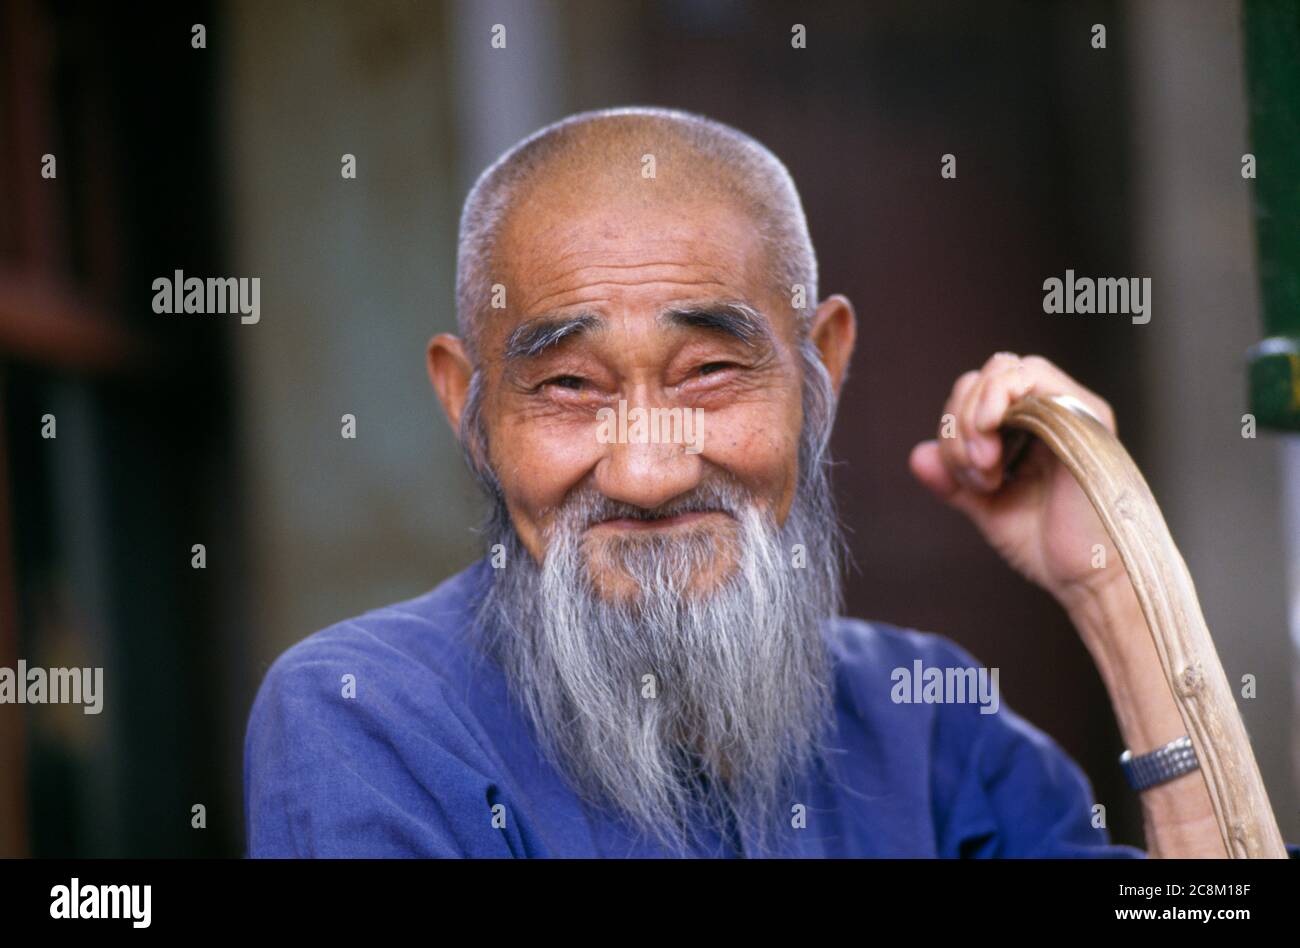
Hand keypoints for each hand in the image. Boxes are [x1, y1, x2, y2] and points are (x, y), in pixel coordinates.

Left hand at [908, 353, 1122, 605]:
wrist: (1090, 578)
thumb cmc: (1049, 547)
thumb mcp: (988, 507)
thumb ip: (953, 480)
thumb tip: (917, 454)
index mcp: (1032, 431)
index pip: (977, 394)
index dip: (954, 427)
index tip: (965, 480)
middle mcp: (1053, 412)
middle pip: (985, 377)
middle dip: (960, 423)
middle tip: (975, 474)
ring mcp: (1071, 409)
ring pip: (1003, 370)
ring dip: (976, 416)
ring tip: (985, 468)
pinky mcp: (1086, 414)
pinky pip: (1032, 376)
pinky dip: (997, 401)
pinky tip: (991, 447)